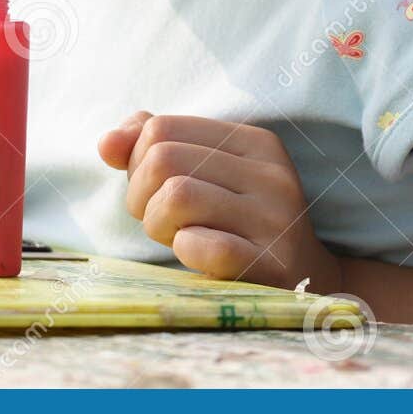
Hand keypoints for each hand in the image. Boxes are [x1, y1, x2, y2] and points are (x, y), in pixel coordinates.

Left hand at [98, 112, 341, 291]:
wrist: (306, 286)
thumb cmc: (237, 226)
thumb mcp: (204, 176)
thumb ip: (153, 149)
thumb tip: (106, 143)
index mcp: (255, 143)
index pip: (160, 128)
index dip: (137, 163)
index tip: (155, 191)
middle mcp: (270, 174)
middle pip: (162, 159)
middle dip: (141, 196)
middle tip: (158, 220)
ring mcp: (274, 220)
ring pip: (176, 195)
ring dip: (157, 224)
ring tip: (174, 237)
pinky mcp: (269, 264)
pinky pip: (200, 245)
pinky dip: (183, 249)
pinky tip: (196, 255)